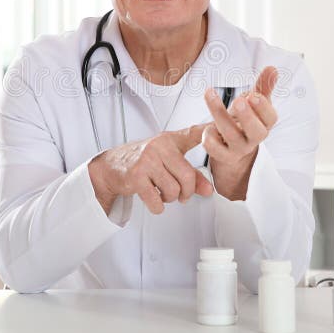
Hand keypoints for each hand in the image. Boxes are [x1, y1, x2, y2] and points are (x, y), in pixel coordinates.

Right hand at [88, 123, 214, 215]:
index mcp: (170, 140)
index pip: (194, 133)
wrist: (112, 166)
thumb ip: (191, 175)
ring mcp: (147, 160)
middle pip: (188, 177)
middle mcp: (159, 146)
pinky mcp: (136, 176)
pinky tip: (153, 199)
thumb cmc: (143, 161)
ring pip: (173, 191)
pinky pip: (157, 201)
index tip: (222, 125)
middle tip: (181, 194)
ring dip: (170, 199)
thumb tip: (209, 190)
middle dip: (187, 192)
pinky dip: (157, 206)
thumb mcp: (169, 163)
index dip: (210, 129)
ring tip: (162, 193)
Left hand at [202, 66, 278, 197]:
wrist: (232, 146)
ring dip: (220, 115)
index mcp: (264, 123)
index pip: (270, 118)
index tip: (254, 95)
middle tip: (239, 100)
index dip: (263, 108)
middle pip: (256, 131)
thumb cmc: (244, 119)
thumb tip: (272, 68)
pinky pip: (215, 150)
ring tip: (210, 93)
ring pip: (231, 135)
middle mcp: (254, 138)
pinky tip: (206, 126)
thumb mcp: (253, 102)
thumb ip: (263, 86)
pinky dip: (209, 138)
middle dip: (247, 116)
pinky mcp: (223, 156)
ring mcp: (239, 148)